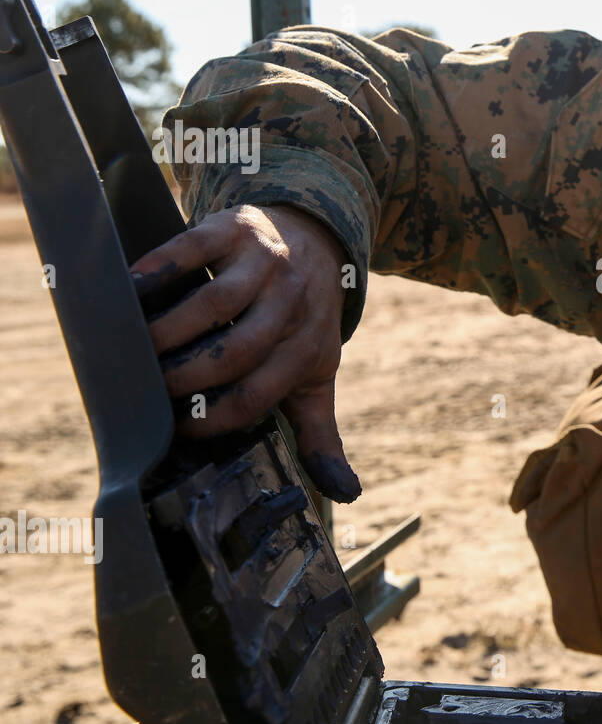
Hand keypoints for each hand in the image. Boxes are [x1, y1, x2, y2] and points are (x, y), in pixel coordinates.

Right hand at [128, 203, 362, 502]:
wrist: (316, 237)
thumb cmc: (304, 319)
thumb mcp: (317, 373)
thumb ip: (321, 433)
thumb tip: (345, 495)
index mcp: (308, 347)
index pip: (258, 394)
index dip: (214, 417)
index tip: (178, 428)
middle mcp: (292, 305)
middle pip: (237, 351)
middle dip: (189, 376)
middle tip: (152, 390)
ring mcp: (266, 263)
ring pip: (216, 304)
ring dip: (170, 331)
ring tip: (138, 350)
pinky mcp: (237, 227)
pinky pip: (195, 249)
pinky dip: (162, 268)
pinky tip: (133, 289)